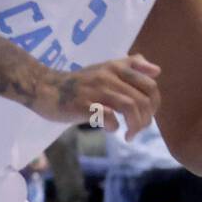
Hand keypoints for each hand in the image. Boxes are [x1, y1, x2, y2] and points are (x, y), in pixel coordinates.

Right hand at [34, 54, 160, 140]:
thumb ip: (131, 66)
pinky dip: (114, 126)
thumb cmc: (79, 82)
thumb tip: (158, 70)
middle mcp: (109, 76)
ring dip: (135, 125)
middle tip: (139, 129)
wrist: (44, 87)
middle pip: (142, 99)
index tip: (147, 115)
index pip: (150, 85)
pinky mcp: (83, 104)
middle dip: (146, 119)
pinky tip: (110, 129)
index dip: (155, 104)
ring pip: (130, 107)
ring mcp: (96, 90)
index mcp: (117, 67)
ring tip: (130, 135)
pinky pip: (108, 116)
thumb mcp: (106, 67)